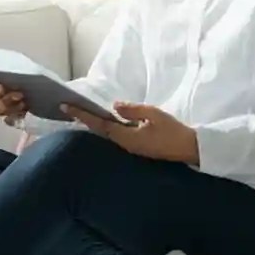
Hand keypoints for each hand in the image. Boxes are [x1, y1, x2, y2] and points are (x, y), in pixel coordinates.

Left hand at [63, 102, 199, 164]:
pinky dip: (107, 127)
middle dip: (84, 119)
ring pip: (108, 134)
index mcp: (127, 137)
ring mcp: (131, 148)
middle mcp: (125, 145)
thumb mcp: (153, 114)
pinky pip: (117, 136)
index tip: (66, 107)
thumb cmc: (173, 130)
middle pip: (100, 130)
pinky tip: (105, 120)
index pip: (100, 124)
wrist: (189, 148)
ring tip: (81, 112)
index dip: (82, 115)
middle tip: (68, 107)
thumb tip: (115, 106)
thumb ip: (133, 110)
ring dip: (95, 123)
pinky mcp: (137, 147)